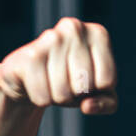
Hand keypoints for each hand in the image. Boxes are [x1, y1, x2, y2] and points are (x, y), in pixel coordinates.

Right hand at [0, 17, 117, 113]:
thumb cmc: (73, 82)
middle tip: (67, 81)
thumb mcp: (100, 95)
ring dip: (58, 98)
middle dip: (76, 95)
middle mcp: (74, 28)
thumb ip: (107, 104)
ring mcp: (50, 38)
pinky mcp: (28, 55)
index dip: (97, 90)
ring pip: (63, 94)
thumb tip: (88, 106)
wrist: (31, 76)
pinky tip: (37, 83)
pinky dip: (41, 100)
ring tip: (52, 81)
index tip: (87, 78)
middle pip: (85, 86)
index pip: (107, 81)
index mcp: (98, 34)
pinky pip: (43, 97)